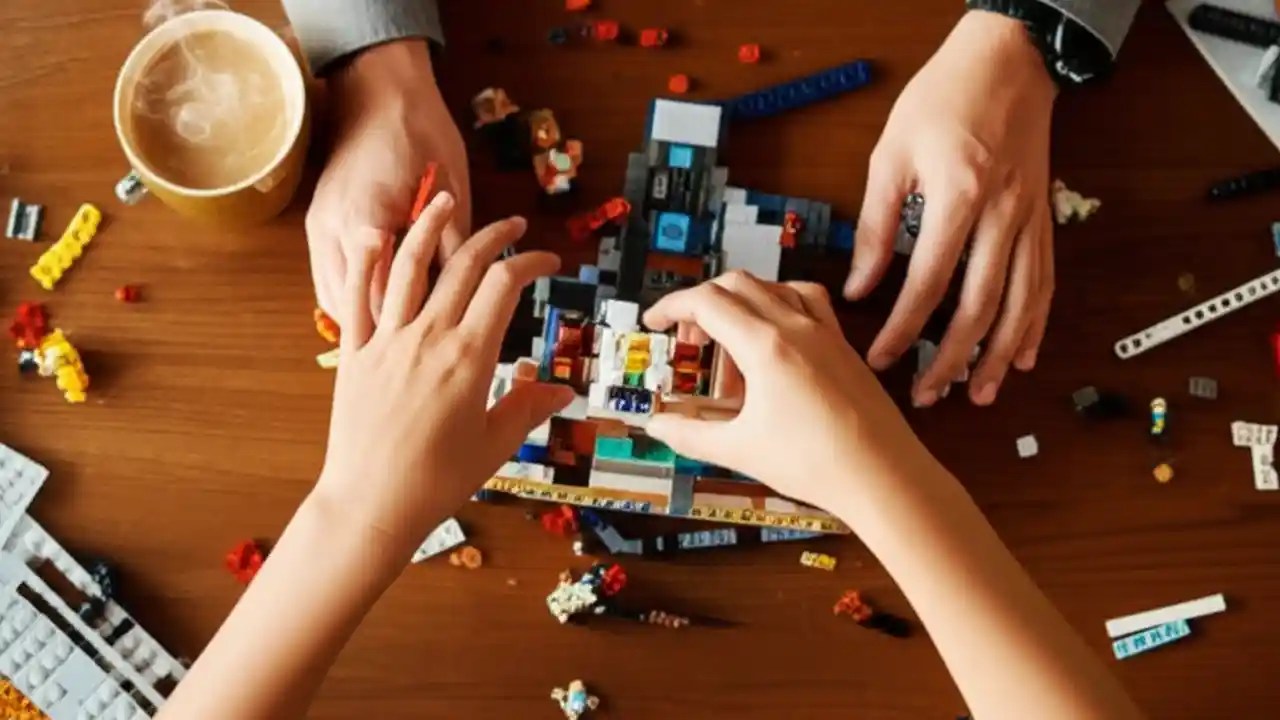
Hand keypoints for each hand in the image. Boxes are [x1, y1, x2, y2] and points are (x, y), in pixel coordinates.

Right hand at [306, 40, 471, 319]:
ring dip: (366, 322)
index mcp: (370, 220)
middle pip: (356, 307)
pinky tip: (379, 313)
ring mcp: (320, 228)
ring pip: (336, 299)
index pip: (389, 297)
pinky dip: (351, 303)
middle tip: (424, 354)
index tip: (443, 342)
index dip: (413, 324)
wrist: (379, 89)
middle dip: (388, 333)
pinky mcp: (316, 225)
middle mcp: (336, 230)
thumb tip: (471, 289)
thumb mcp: (452, 185)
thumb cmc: (423, 132)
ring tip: (402, 340)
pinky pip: (326, 281)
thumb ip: (456, 241)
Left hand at [315, 193, 571, 553]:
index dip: (531, 263)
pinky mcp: (355, 353)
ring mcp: (388, 341)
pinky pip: (358, 297)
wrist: (372, 503)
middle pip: (464, 265)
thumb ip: (528, 407)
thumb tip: (562, 389)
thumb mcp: (495, 444)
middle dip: (494, 236)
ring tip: (444, 202)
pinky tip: (373, 236)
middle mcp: (429, 337)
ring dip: (429, 227)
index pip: (505, 286)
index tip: (548, 261)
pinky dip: (366, 262)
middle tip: (513, 226)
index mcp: (471, 357)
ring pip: (409, 267)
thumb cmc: (438, 481)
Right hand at [643, 271, 933, 512]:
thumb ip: (691, 435)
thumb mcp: (740, 450)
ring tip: (729, 341)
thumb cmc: (812, 463)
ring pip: (773, 286)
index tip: (653, 323)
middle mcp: (795, 326)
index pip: (707, 302)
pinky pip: (808, 301)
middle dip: (702, 303)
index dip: (672, 307)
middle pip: (737, 284)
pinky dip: (781, 303)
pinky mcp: (844, 345)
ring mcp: (824, 332)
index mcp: (765, 345)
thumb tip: (656, 426)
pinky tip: (776, 336)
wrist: (884, 475)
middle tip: (688, 341)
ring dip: (741, 300)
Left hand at [846, 10, 1056, 407]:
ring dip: (1000, 356)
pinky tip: (1023, 355)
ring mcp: (1031, 220)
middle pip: (980, 307)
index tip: (883, 360)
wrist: (1009, 60)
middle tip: (927, 394)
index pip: (929, 283)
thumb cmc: (945, 98)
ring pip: (1022, 304)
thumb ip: (875, 224)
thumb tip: (860, 284)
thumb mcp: (891, 154)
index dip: (904, 329)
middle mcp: (1002, 215)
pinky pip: (1045, 283)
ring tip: (978, 394)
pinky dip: (1035, 325)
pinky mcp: (1045, 219)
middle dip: (952, 359)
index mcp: (960, 198)